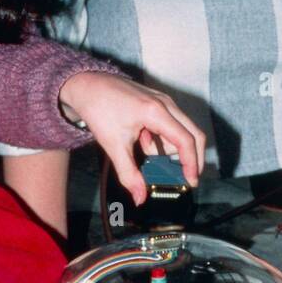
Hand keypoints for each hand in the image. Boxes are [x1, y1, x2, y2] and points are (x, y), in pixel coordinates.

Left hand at [58, 72, 205, 206]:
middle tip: (187, 178)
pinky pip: (172, 124)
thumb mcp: (113, 145)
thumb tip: (140, 197)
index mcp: (156, 112)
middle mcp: (165, 104)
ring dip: (175, 149)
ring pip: (183, 129)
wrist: (87, 85)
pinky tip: (144, 143)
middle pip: (194, 133)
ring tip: (152, 159)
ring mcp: (163, 101)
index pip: (185, 140)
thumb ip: (129, 174)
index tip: (191, 182)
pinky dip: (165, 139)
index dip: (191, 163)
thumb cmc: (99, 109)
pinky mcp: (158, 102)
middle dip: (193, 158)